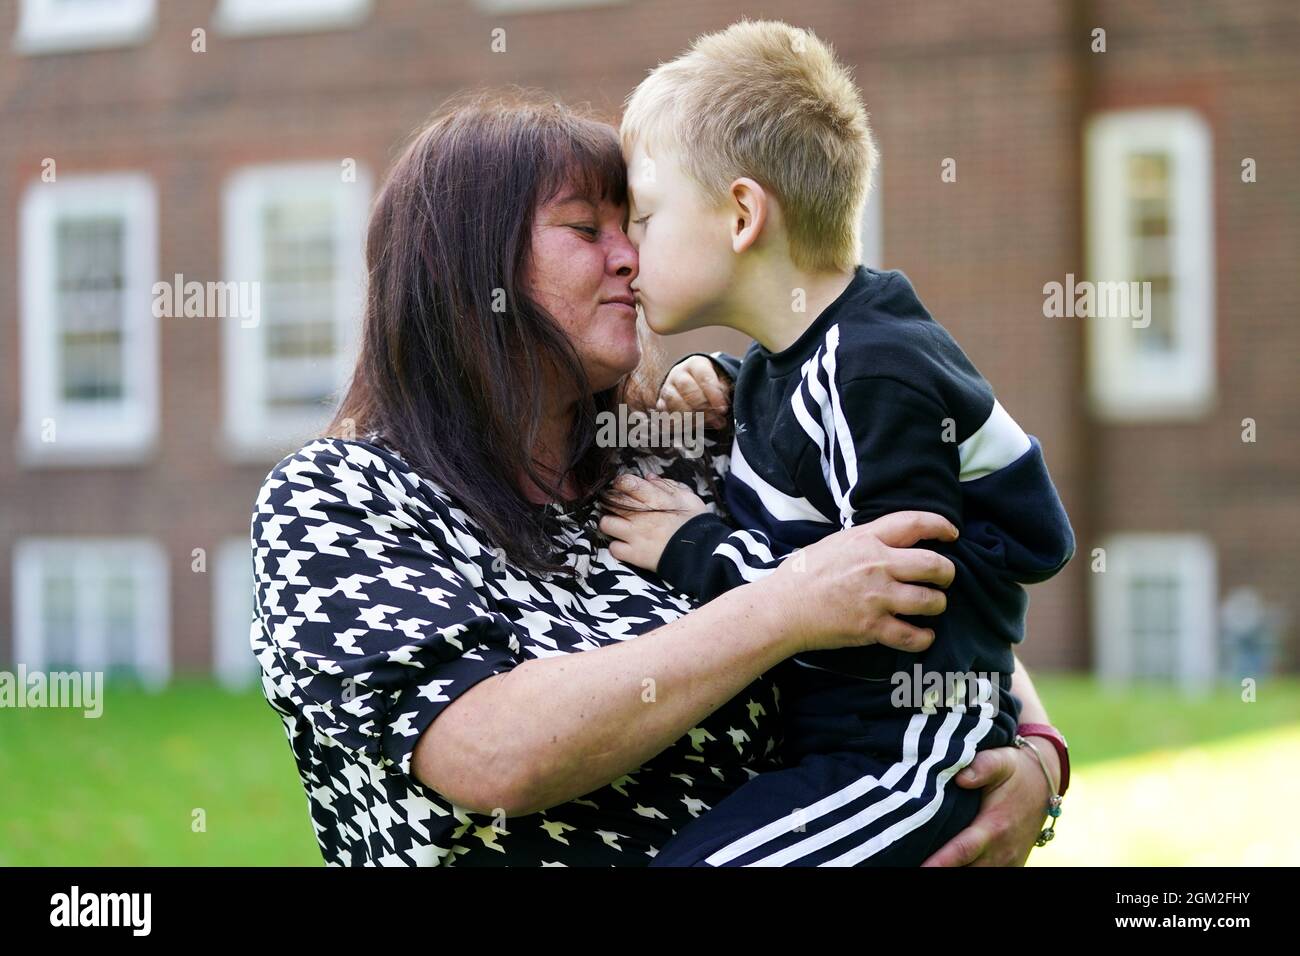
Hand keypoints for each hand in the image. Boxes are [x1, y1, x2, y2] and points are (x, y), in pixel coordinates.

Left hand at [598, 474, 707, 572]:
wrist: (701, 553)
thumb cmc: (695, 522)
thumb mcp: (686, 497)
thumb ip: (667, 485)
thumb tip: (649, 477)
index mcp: (652, 498)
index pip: (625, 482)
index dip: (621, 483)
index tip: (622, 486)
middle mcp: (639, 515)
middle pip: (610, 502)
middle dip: (613, 503)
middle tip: (621, 507)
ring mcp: (634, 535)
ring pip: (606, 524)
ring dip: (611, 524)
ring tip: (620, 526)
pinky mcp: (634, 555)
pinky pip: (613, 548)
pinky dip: (618, 547)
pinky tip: (626, 544)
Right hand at [658, 356, 731, 429]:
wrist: (692, 383)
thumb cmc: (709, 384)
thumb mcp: (720, 382)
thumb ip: (722, 392)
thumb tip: (721, 408)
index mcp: (695, 364)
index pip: (704, 377)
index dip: (714, 395)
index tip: (722, 408)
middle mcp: (678, 374)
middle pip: (686, 387)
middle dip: (702, 405)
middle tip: (714, 417)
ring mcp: (667, 388)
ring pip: (674, 401)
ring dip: (690, 416)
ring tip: (704, 422)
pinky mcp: (661, 404)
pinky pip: (665, 414)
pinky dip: (678, 423)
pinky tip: (691, 427)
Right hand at [765, 511, 957, 656]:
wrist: (781, 608)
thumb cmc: (802, 575)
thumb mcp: (835, 543)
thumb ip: (866, 540)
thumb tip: (893, 540)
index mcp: (866, 539)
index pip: (915, 523)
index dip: (941, 526)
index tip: (951, 534)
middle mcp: (877, 565)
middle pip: (934, 564)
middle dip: (947, 572)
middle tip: (945, 577)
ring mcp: (877, 597)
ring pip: (931, 601)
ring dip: (938, 604)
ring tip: (932, 605)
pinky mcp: (872, 627)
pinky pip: (914, 636)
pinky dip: (924, 638)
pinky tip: (924, 635)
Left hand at [920, 742, 1058, 865]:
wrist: (1043, 784)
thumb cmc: (1015, 771)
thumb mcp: (1001, 760)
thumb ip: (982, 766)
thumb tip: (961, 777)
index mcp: (994, 827)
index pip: (963, 850)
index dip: (941, 862)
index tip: (922, 868)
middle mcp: (1002, 851)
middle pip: (966, 869)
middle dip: (940, 869)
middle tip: (911, 860)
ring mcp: (1007, 862)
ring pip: (975, 874)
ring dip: (953, 870)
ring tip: (924, 863)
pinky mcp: (1010, 865)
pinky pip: (986, 873)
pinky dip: (967, 870)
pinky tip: (945, 863)